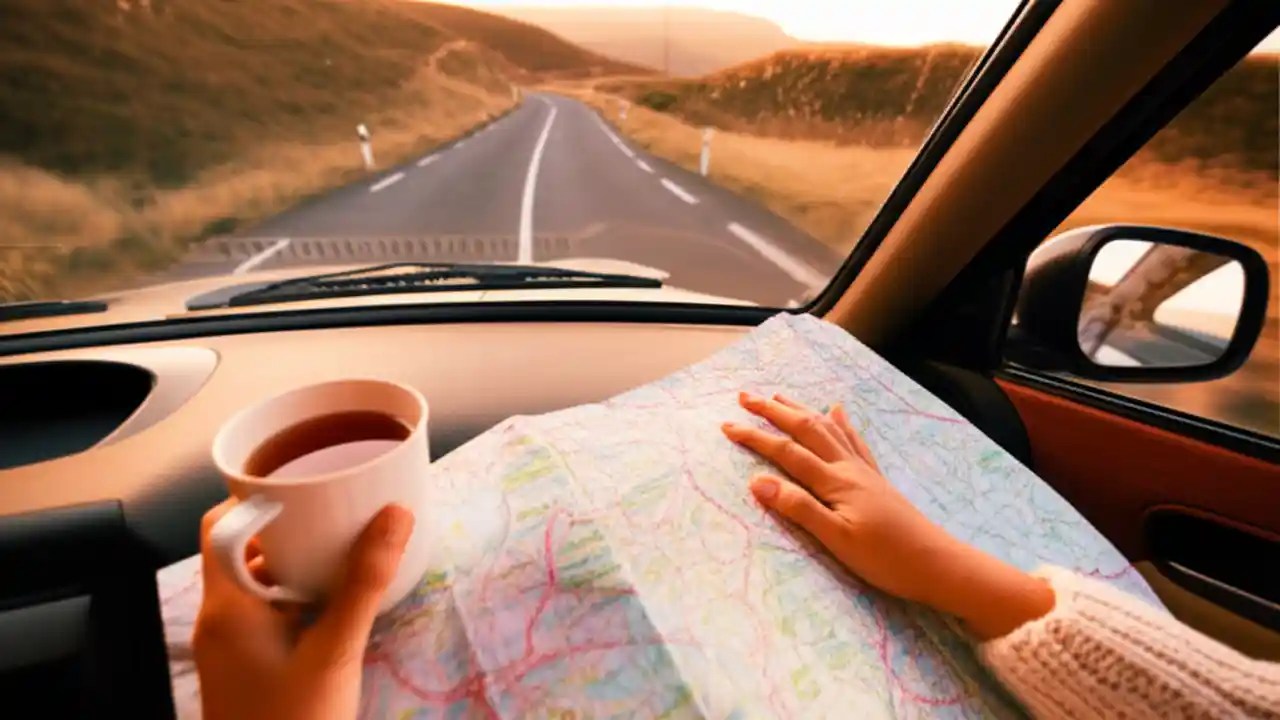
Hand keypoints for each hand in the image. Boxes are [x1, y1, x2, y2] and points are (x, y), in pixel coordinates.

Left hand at [193, 501, 414, 719]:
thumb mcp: (336, 651)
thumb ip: (364, 582)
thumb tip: (397, 513)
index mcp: (226, 605)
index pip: (221, 524)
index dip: (258, 497)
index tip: (307, 483)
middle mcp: (217, 619)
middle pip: (241, 549)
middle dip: (289, 526)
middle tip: (337, 508)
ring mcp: (227, 647)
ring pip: (255, 584)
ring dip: (294, 563)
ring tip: (344, 547)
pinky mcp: (244, 668)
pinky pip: (264, 613)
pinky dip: (295, 596)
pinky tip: (335, 600)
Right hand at [722, 392, 1054, 639]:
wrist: (936, 563)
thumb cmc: (885, 558)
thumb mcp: (836, 539)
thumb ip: (798, 508)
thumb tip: (757, 481)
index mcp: (835, 482)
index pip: (786, 452)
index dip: (755, 437)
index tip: (726, 425)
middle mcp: (848, 468)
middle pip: (806, 429)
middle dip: (773, 411)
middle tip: (745, 396)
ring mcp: (863, 471)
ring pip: (828, 429)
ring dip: (801, 410)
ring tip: (780, 396)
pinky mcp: (875, 479)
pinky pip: (853, 441)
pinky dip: (841, 423)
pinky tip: (838, 411)